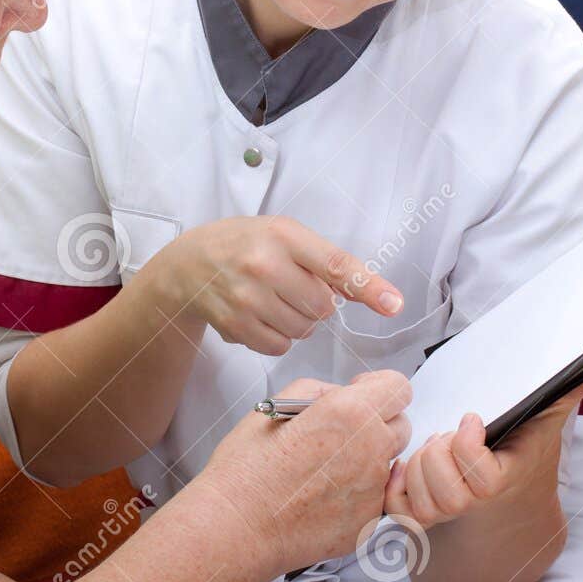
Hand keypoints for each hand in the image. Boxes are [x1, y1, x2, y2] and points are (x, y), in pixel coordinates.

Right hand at [143, 216, 403, 355]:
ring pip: (303, 330)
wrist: (188, 264)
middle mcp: (265, 265)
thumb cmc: (245, 244)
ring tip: (273, 299)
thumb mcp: (284, 235)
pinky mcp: (235, 324)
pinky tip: (258, 315)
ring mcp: (248, 298)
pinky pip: (280, 346)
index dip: (369, 286)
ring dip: (297, 321)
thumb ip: (325, 261)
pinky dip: (277, 336)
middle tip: (292, 286)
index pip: (336, 264)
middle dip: (316, 302)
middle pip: (323, 307)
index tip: (394, 304)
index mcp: (284, 235)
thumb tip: (369, 295)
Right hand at [198, 371, 411, 575]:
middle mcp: (370, 450)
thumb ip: (320, 391)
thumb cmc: (247, 471)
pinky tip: (323, 497)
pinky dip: (358, 495)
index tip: (365, 395)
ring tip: (326, 470)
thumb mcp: (276, 406)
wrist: (237, 527)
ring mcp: (373, 490)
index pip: (398, 388)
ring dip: (369, 460)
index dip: (381, 388)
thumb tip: (341, 395)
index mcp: (349, 414)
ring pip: (389, 464)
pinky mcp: (368, 523)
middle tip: (343, 433)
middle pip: (401, 425)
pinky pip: (375, 499)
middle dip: (378, 423)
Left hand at [384, 372, 582, 528]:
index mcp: (504, 481)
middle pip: (445, 490)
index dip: (467, 445)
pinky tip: (407, 463)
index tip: (471, 418)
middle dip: (439, 453)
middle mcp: (475, 504)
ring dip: (418, 465)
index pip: (480, 478)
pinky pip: (399, 510)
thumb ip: (566, 394)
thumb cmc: (523, 452)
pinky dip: (396, 486)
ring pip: (420, 498)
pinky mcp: (423, 514)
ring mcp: (448, 513)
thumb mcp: (545, 421)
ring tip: (435, 446)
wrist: (512, 497)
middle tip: (449, 434)